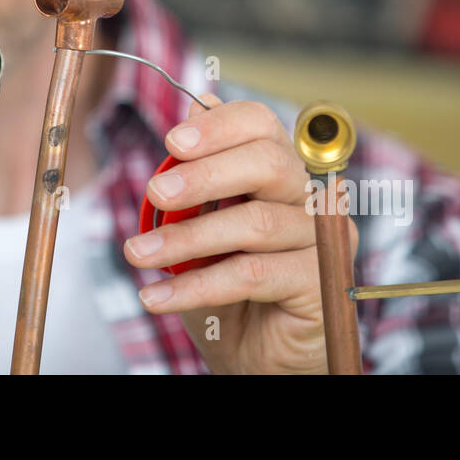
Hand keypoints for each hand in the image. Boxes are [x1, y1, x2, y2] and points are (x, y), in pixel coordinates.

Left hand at [122, 93, 357, 373]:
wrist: (250, 354)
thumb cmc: (225, 284)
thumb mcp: (197, 224)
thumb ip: (197, 171)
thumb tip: (196, 104)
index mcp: (279, 169)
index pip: (261, 124)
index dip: (219, 127)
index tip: (173, 141)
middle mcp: (309, 196)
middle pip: (267, 163)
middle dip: (204, 175)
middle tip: (155, 194)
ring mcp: (321, 239)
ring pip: (254, 223)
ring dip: (186, 239)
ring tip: (138, 254)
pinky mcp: (321, 283)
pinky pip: (252, 275)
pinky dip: (197, 287)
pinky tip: (157, 297)